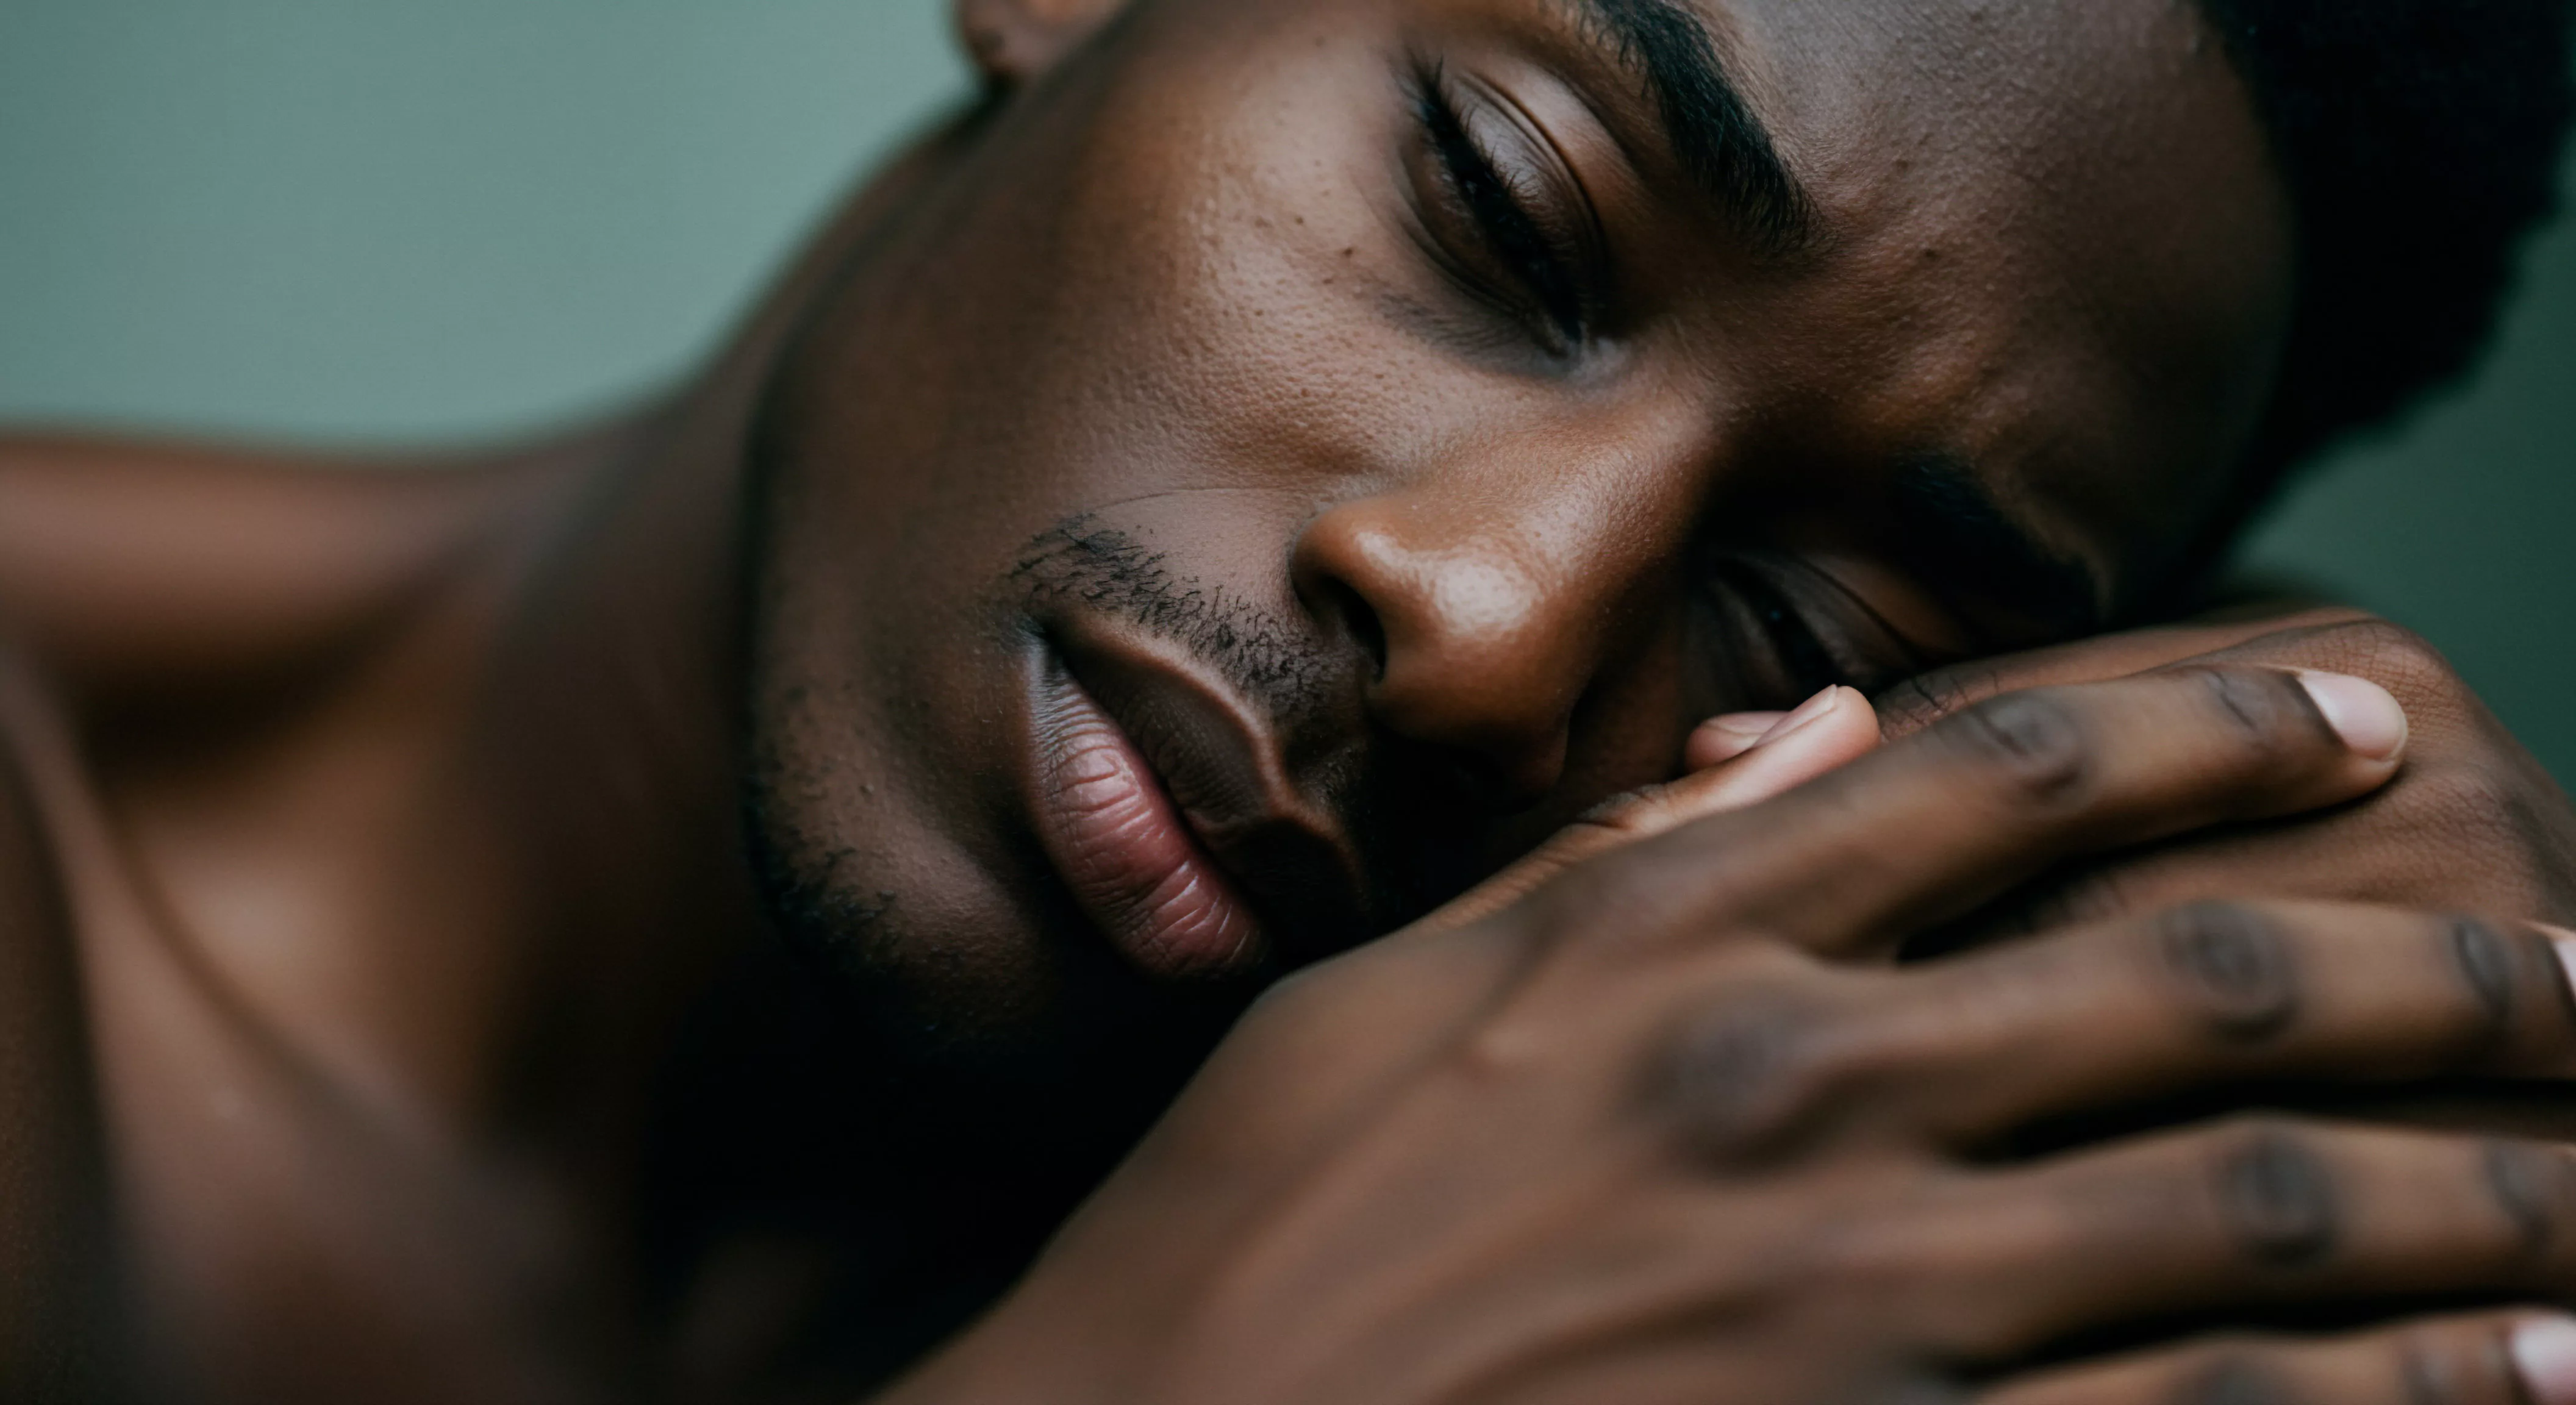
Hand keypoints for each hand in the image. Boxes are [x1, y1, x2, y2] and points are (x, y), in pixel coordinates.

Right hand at [883, 667, 2575, 1404]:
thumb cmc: (1247, 1235)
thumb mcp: (1383, 996)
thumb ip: (1609, 866)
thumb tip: (1805, 755)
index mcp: (1666, 941)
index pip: (2009, 779)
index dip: (2222, 728)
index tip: (2362, 717)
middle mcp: (1790, 1085)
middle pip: (2193, 979)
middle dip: (2422, 957)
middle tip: (2570, 947)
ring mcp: (1854, 1292)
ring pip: (2255, 1208)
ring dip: (2470, 1191)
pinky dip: (2397, 1398)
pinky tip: (2523, 1377)